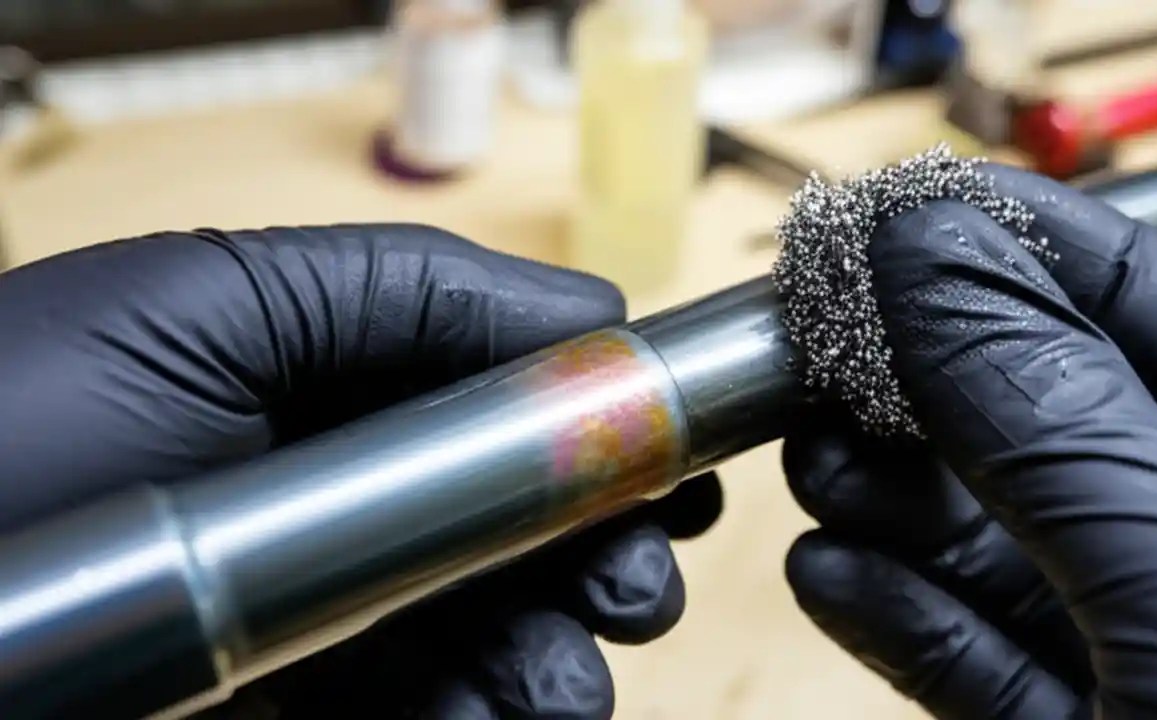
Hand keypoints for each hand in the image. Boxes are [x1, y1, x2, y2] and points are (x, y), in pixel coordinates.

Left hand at [0, 225, 720, 718]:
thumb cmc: (14, 433)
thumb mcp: (207, 306)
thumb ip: (404, 290)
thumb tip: (596, 306)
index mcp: (339, 390)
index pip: (510, 409)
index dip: (605, 435)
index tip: (673, 467)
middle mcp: (351, 505)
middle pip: (524, 535)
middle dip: (604, 559)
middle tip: (632, 591)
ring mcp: (333, 624)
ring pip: (498, 642)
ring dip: (561, 664)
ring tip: (561, 686)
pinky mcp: (316, 713)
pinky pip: (442, 716)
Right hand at [782, 166, 1156, 717]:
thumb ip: (1047, 410)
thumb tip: (927, 251)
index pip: (1155, 304)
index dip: (1019, 246)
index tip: (894, 215)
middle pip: (1049, 419)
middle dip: (923, 388)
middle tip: (820, 346)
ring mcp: (1152, 645)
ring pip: (998, 543)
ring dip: (886, 501)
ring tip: (815, 466)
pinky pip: (977, 656)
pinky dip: (896, 614)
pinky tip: (831, 574)